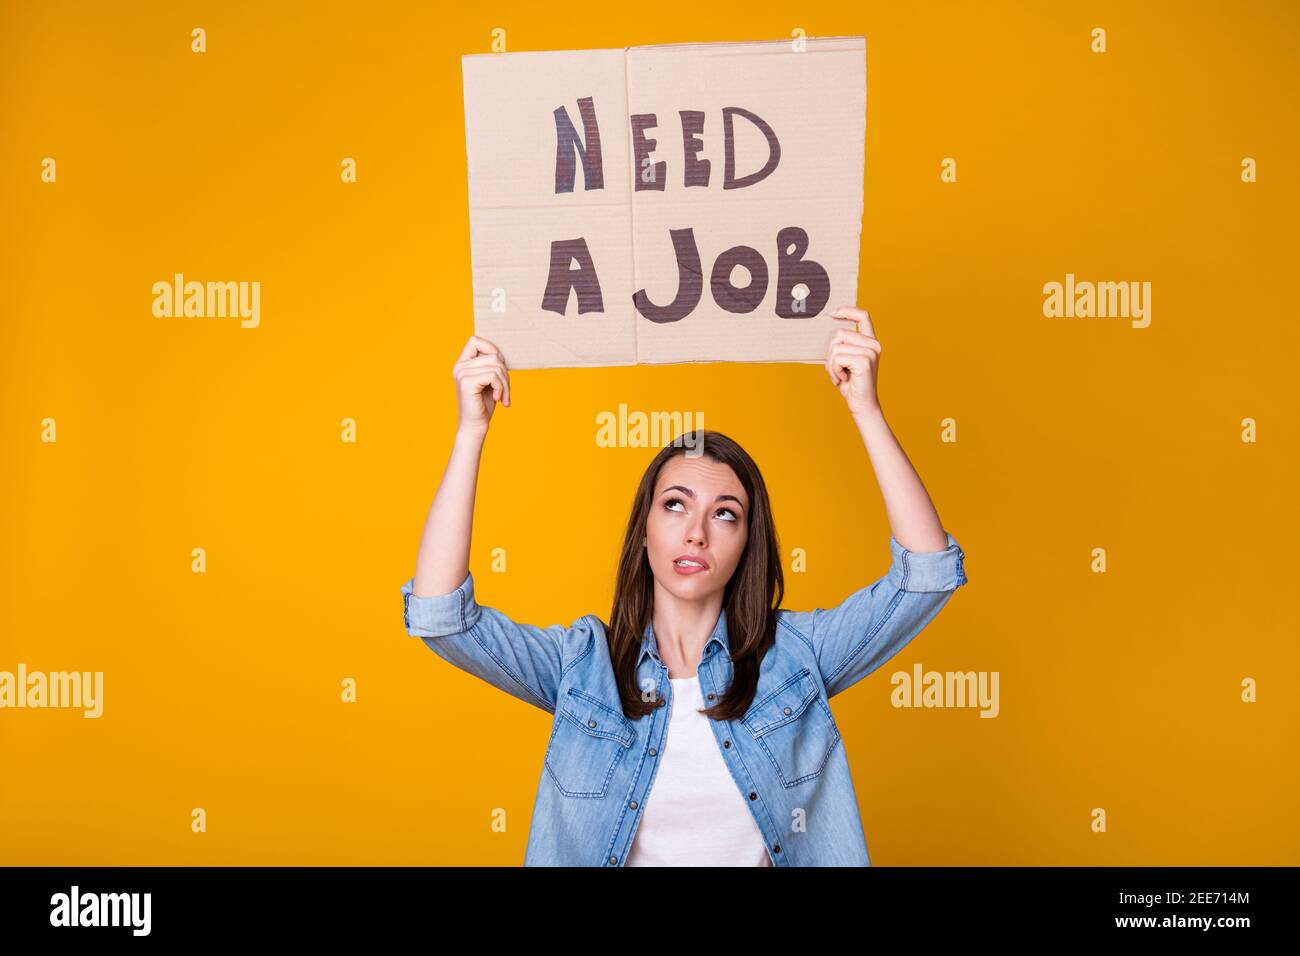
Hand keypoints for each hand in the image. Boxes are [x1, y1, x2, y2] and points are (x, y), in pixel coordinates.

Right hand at [453, 335, 510, 436]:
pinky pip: (493, 376)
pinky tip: (498, 399)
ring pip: (496, 366)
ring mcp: (462, 374)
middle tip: (506, 391)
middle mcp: (459, 367)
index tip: (499, 369)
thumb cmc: (483, 404)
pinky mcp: (467, 383)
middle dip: (505, 373)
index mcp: (462, 364)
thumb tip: (501, 354)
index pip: (475, 340)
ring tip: (504, 397)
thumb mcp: (489, 381)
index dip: (491, 349)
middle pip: (493, 355)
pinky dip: (501, 388)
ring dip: (506, 383)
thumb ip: (491, 365)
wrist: (475, 426)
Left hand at [825, 304, 880, 418]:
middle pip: (839, 333)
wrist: (861, 404)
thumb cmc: (850, 383)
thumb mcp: (844, 360)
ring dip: (831, 364)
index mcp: (870, 341)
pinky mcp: (864, 361)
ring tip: (840, 375)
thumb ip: (841, 345)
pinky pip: (837, 358)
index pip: (863, 316)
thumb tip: (826, 329)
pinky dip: (834, 370)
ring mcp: (871, 352)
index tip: (832, 313)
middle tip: (837, 369)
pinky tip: (843, 379)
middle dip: (830, 352)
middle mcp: (874, 344)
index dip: (847, 310)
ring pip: (836, 346)